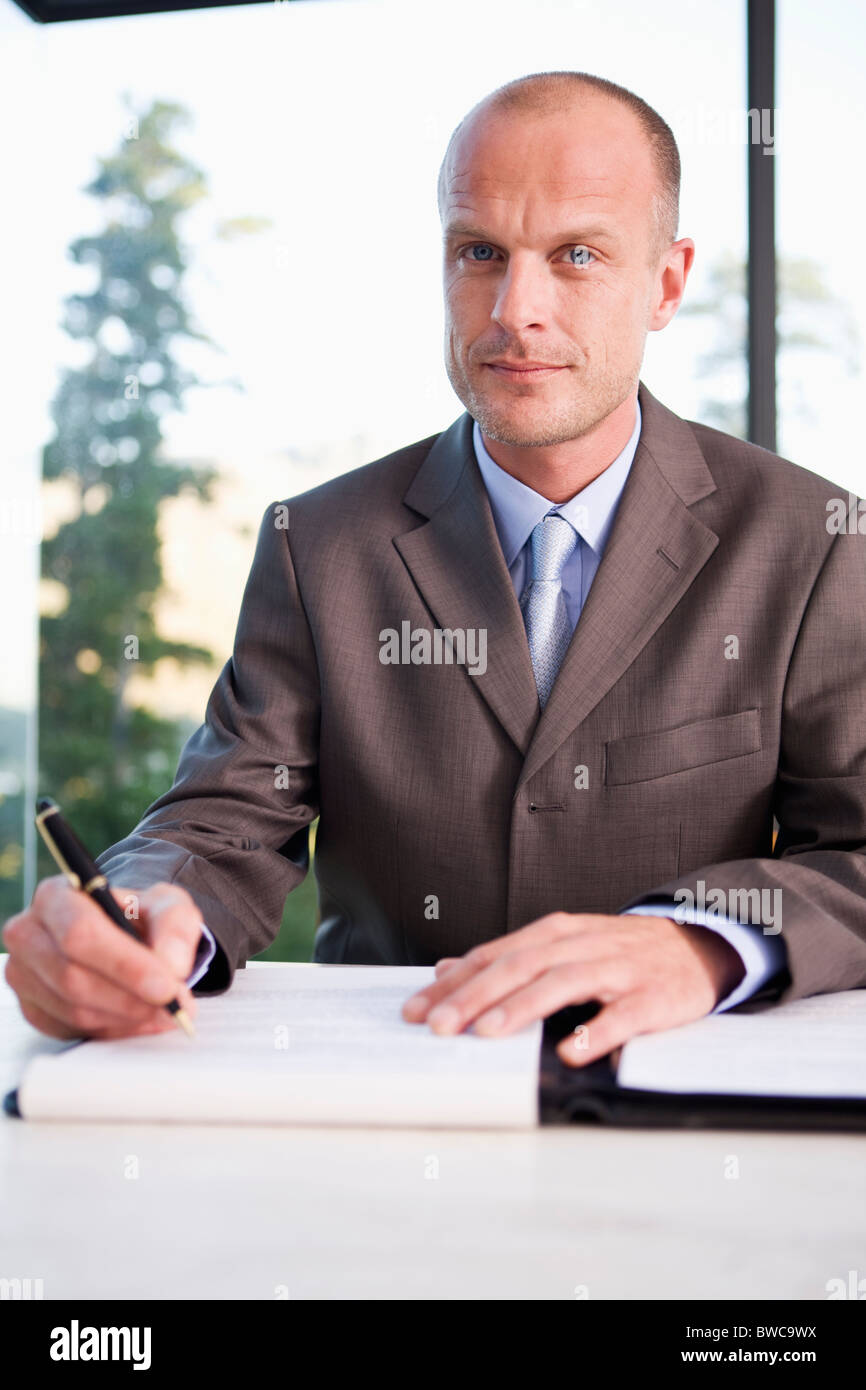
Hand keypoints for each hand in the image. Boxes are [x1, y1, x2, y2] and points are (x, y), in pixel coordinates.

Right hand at [2, 875, 201, 1040]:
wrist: (122, 938)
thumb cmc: (138, 917)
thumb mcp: (167, 906)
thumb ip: (175, 927)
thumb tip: (172, 967)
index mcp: (55, 896)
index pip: (81, 934)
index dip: (125, 965)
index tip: (166, 987)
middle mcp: (29, 934)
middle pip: (73, 978)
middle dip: (129, 998)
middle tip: (172, 1006)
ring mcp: (24, 975)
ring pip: (73, 1009)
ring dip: (126, 1017)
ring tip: (163, 1012)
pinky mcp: (32, 1008)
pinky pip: (70, 1030)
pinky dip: (113, 1030)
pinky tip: (140, 1020)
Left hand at [401, 912, 744, 1066]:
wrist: (697, 945)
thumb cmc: (618, 952)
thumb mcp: (562, 945)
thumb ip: (506, 958)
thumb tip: (445, 971)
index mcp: (556, 933)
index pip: (495, 955)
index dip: (455, 982)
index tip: (416, 1009)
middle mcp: (582, 945)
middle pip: (521, 965)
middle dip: (475, 995)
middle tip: (438, 1025)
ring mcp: (619, 969)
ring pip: (564, 982)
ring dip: (523, 1006)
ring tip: (488, 1032)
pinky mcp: (653, 997)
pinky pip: (624, 1015)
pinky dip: (597, 1032)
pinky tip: (571, 1051)